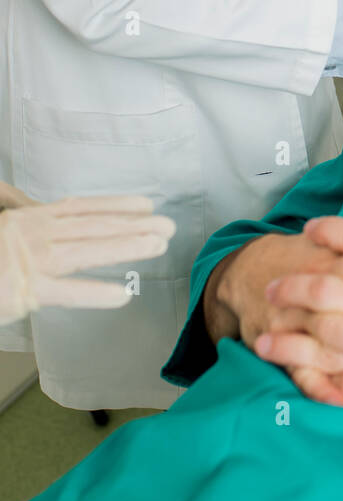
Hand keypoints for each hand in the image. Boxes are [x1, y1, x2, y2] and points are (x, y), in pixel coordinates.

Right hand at [0, 194, 175, 320]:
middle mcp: (33, 233)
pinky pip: (65, 293)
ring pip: (86, 251)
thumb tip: (42, 212)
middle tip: (169, 226)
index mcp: (29, 218)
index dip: (115, 204)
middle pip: (93, 226)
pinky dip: (95, 294)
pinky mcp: (23, 291)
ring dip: (125, 246)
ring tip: (157, 247)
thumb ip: (28, 220)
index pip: (81, 208)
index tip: (146, 204)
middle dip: (134, 224)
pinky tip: (122, 296)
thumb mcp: (5, 226)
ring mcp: (29, 261)